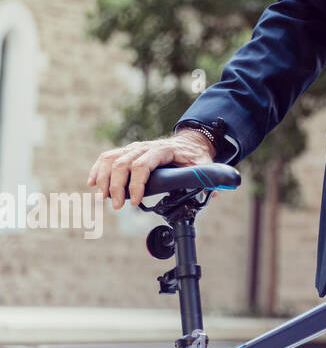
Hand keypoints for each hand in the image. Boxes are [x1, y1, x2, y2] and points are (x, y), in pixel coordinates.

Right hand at [87, 130, 216, 209]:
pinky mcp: (127, 152)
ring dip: (103, 179)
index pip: (143, 165)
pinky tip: (91, 182)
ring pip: (111, 159)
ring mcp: (134, 148)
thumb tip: (212, 194)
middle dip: (117, 186)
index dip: (136, 184)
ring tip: (102, 198)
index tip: (135, 201)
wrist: (190, 142)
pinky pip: (107, 157)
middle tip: (117, 206)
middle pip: (123, 163)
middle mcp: (145, 147)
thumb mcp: (204, 164)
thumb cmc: (194, 156)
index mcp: (163, 150)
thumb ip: (206, 177)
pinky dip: (97, 169)